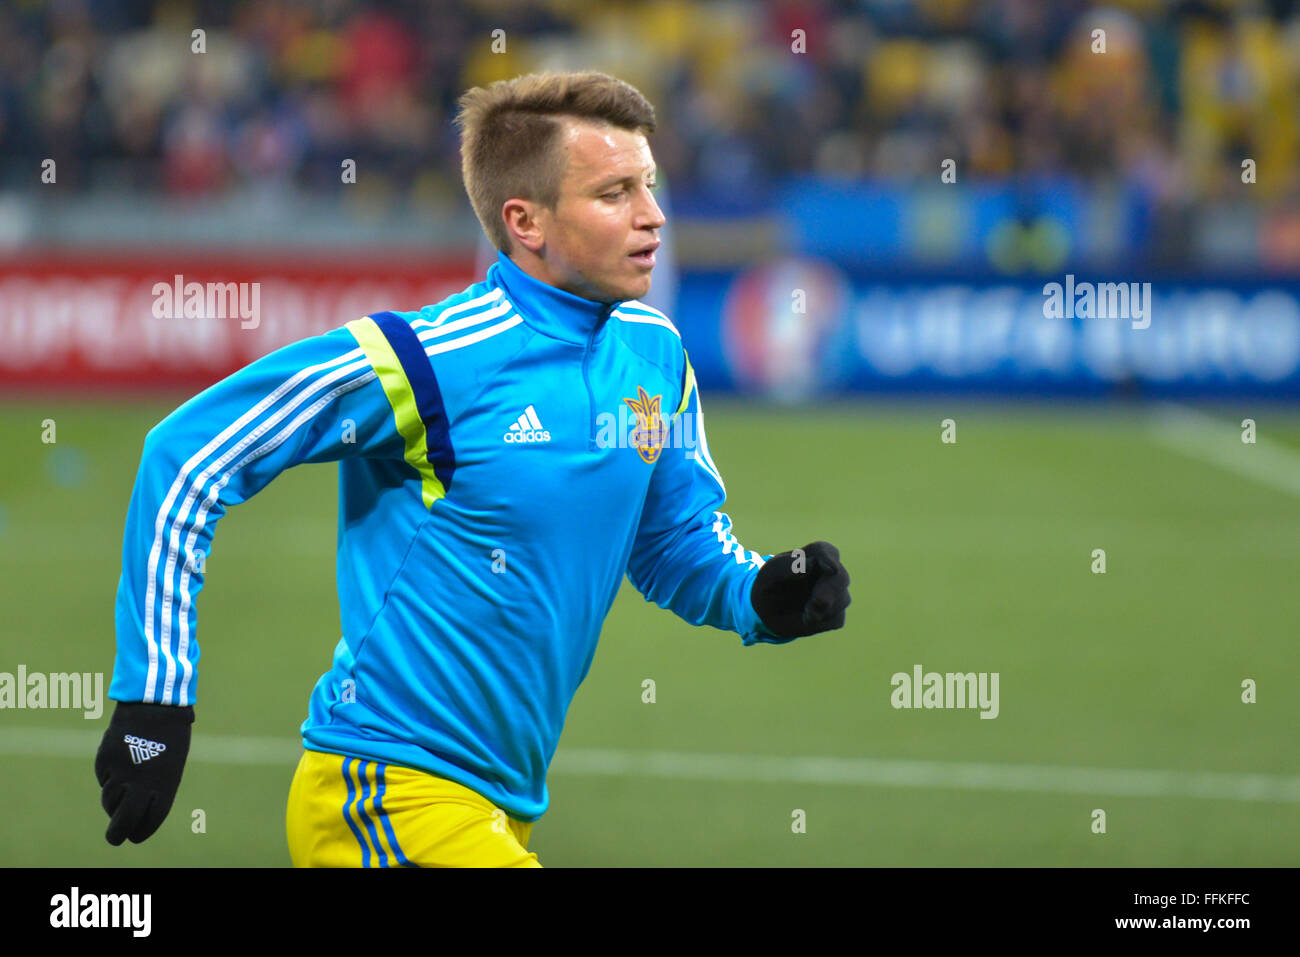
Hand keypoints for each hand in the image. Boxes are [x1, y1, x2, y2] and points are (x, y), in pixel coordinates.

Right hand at [95, 701, 193, 844]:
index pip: (151, 819)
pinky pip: (104, 779)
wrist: (155, 705)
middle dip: (118, 834)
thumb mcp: (170, 766)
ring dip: (114, 802)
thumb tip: (134, 809)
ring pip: (110, 801)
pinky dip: (110, 778)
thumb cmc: (169, 737)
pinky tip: (121, 762)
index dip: (142, 832)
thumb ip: (155, 789)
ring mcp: (120, 771)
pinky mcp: (105, 761)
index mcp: (164, 784)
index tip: (135, 837)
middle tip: (115, 838)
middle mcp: (140, 782)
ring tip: (125, 787)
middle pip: (124, 820)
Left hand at [750, 541, 850, 638]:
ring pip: (842, 600)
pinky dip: (822, 622)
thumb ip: (785, 566)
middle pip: (841, 578)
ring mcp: (836, 593)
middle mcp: (831, 571)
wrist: (769, 609)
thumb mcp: (770, 573)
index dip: (829, 560)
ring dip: (823, 610)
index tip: (832, 570)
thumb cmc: (770, 583)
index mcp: (815, 554)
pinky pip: (837, 619)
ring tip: (803, 613)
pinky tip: (806, 619)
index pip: (826, 552)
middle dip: (829, 592)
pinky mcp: (836, 613)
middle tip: (814, 604)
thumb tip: (810, 564)